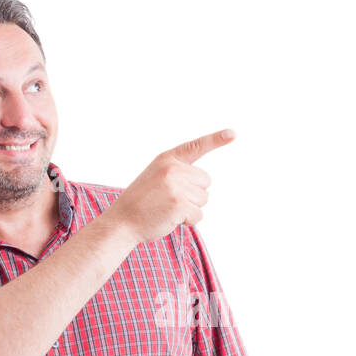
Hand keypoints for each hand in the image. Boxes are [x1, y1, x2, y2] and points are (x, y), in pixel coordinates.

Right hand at [104, 128, 234, 244]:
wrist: (123, 221)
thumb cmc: (141, 202)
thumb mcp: (156, 177)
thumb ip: (177, 173)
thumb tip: (204, 184)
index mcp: (167, 159)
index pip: (196, 146)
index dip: (217, 139)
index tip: (233, 133)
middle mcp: (173, 169)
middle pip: (205, 182)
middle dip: (193, 194)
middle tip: (169, 200)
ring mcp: (176, 186)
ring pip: (203, 199)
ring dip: (190, 209)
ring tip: (167, 208)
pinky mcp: (180, 204)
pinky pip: (198, 215)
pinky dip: (188, 221)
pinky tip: (170, 218)